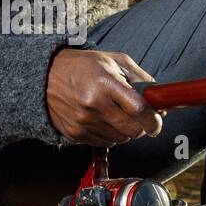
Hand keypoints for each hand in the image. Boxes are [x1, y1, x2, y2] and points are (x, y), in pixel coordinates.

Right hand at [47, 48, 164, 145]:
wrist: (46, 75)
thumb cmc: (83, 66)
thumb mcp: (115, 61)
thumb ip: (141, 79)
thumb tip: (160, 100)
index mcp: (106, 83)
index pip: (139, 110)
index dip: (154, 120)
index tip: (157, 122)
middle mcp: (94, 105)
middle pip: (132, 130)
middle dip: (141, 127)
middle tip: (139, 119)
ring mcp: (83, 122)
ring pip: (120, 139)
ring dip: (124, 131)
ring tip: (115, 114)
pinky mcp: (75, 134)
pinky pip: (104, 143)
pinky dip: (109, 135)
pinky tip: (102, 120)